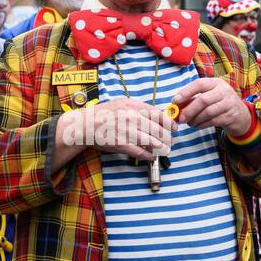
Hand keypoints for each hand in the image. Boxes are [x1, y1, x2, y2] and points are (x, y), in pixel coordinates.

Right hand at [58, 98, 172, 161]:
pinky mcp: (122, 144)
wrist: (86, 125)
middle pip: (158, 129)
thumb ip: (138, 108)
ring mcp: (128, 131)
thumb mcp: (122, 103)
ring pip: (153, 141)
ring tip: (164, 150)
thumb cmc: (104, 114)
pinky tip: (151, 156)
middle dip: (167, 137)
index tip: (174, 127)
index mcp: (133, 105)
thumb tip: (156, 115)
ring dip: (161, 148)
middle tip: (170, 141)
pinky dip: (149, 156)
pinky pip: (141, 152)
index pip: (158, 114)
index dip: (169, 122)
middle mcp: (132, 117)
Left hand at [173, 77, 253, 136]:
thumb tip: (175, 106)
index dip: (185, 92)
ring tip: (189, 123)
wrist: (241, 115)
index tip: (175, 101)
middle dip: (189, 110)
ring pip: (208, 112)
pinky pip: (213, 121)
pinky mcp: (231, 116)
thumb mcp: (209, 97)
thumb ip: (193, 99)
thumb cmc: (220, 104)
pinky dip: (202, 124)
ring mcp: (229, 103)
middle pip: (202, 99)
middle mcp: (224, 90)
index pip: (199, 84)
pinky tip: (198, 125)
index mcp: (216, 82)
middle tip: (181, 118)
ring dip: (195, 119)